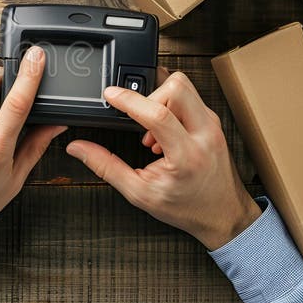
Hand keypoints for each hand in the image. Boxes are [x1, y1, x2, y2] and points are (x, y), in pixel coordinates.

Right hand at [66, 71, 260, 249]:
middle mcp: (204, 134)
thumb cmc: (187, 207)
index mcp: (186, 155)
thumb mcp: (140, 193)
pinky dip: (171, 108)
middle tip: (140, 118)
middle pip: (177, 86)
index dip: (129, 100)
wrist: (223, 215)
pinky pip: (189, 98)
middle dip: (150, 94)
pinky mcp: (213, 121)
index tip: (111, 95)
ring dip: (161, 100)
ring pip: (184, 87)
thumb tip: (79, 148)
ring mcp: (212, 125)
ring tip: (153, 130)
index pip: (157, 114)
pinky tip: (164, 133)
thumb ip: (106, 166)